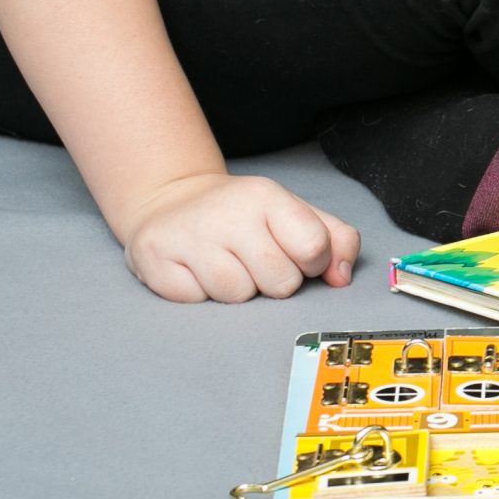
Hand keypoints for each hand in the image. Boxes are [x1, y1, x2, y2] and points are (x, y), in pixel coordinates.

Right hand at [117, 172, 359, 303]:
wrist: (171, 201)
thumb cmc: (243, 216)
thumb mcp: (294, 213)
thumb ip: (335, 241)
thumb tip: (342, 278)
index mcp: (267, 196)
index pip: (314, 247)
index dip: (313, 262)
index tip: (297, 254)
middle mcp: (227, 213)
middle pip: (280, 282)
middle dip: (275, 281)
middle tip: (256, 260)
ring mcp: (189, 237)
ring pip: (238, 297)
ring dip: (238, 289)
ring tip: (226, 263)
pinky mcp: (155, 262)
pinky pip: (198, 302)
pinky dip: (201, 293)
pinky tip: (196, 269)